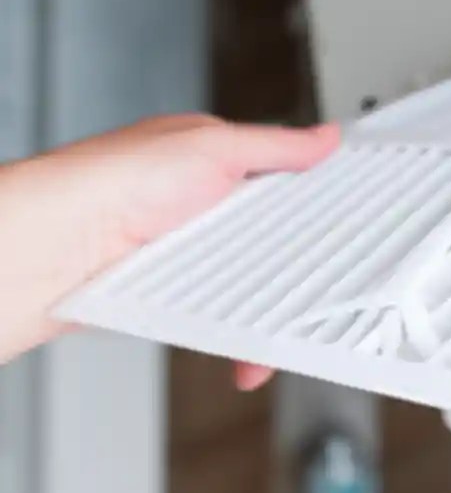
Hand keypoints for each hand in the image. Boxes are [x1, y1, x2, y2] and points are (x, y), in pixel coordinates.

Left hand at [0, 113, 339, 383]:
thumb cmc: (111, 179)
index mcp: (219, 165)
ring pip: (258, 291)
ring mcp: (194, 259)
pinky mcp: (180, 301)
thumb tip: (324, 136)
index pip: (291, 185)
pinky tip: (251, 356)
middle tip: (332, 291)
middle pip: (282, 246)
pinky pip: (227, 325)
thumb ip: (275, 145)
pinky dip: (242, 345)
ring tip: (292, 332)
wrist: (52, 248)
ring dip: (276, 315)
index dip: (324, 208)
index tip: (357, 231)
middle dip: (307, 273)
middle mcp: (208, 212)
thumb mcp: (210, 143)